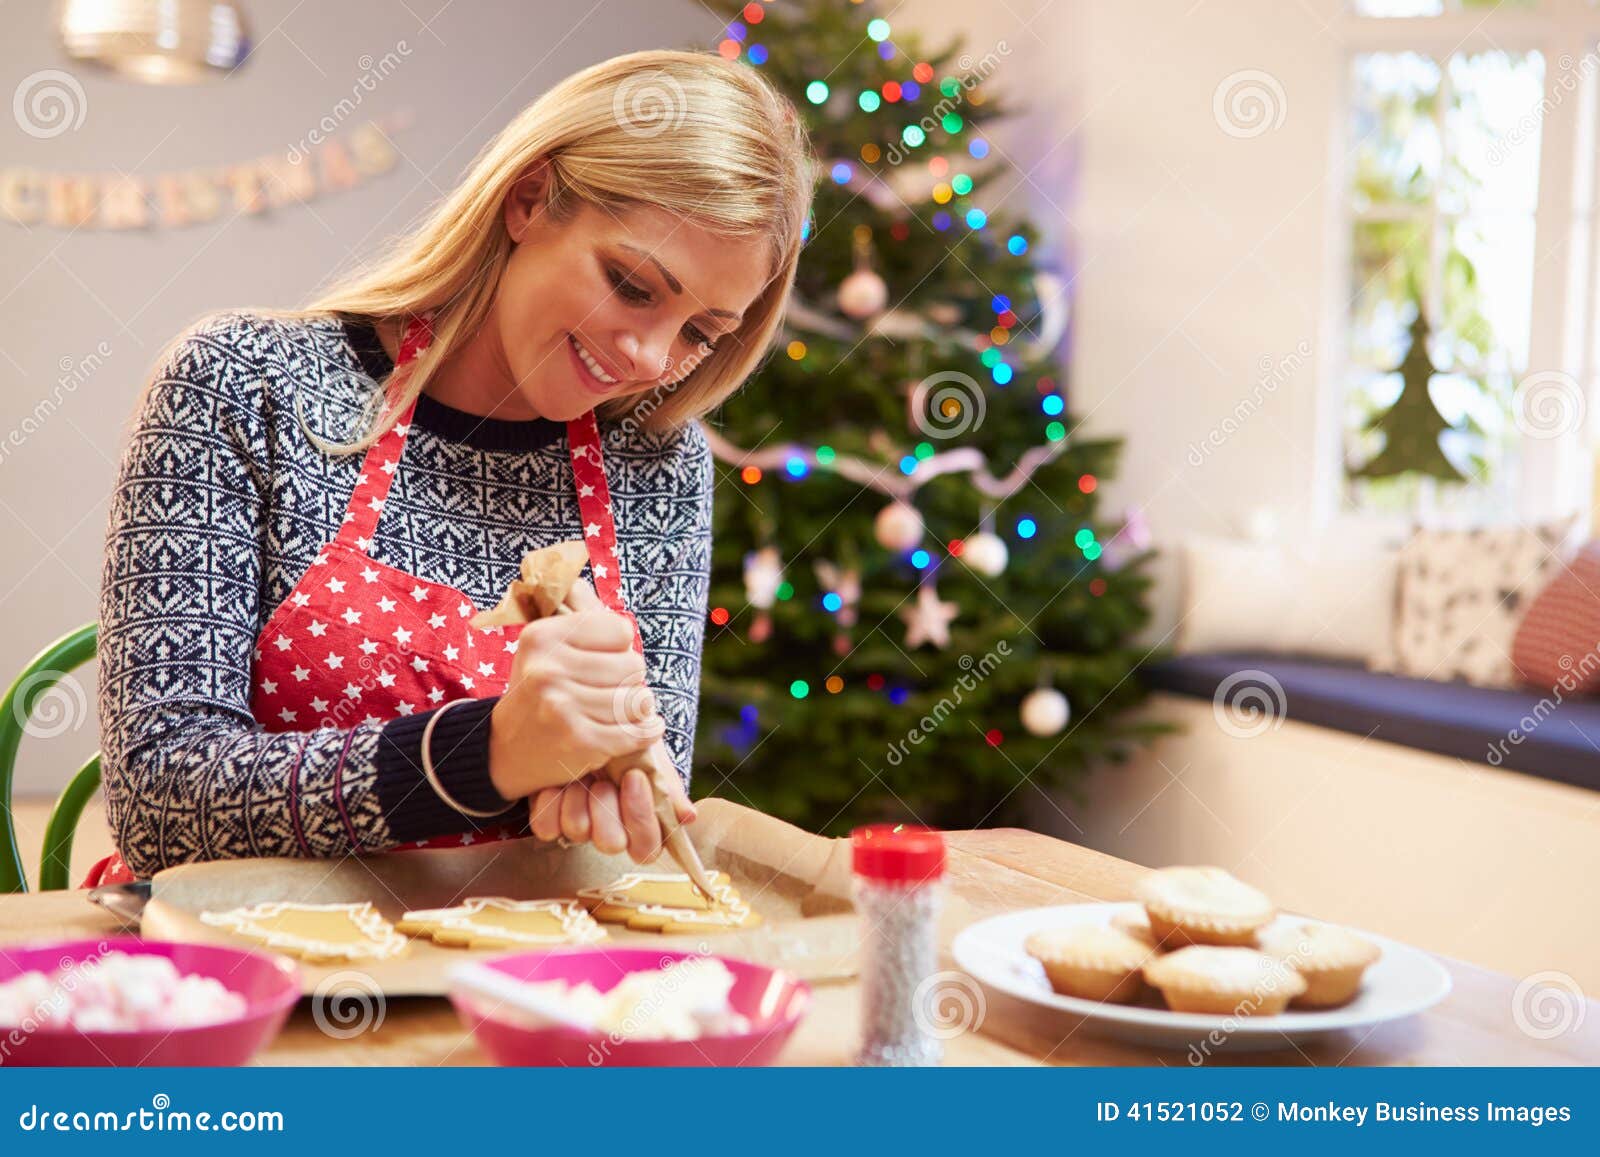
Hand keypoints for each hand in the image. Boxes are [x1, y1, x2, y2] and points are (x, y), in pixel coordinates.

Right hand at [487, 578, 664, 799]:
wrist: (506, 749)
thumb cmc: (538, 689)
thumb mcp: (543, 644)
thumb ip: (566, 608)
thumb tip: (572, 570)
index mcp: (541, 637)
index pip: (620, 630)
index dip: (620, 646)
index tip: (606, 658)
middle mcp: (548, 670)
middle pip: (633, 665)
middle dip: (630, 678)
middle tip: (612, 688)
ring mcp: (562, 707)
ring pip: (638, 699)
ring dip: (639, 707)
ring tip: (624, 708)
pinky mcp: (579, 741)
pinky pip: (637, 732)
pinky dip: (648, 731)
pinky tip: (647, 727)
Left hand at [529, 739, 695, 861]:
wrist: (585, 714)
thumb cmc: (624, 737)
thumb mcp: (648, 755)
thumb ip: (667, 787)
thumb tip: (689, 817)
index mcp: (638, 820)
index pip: (647, 848)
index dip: (641, 818)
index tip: (634, 777)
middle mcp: (609, 827)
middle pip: (611, 843)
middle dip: (607, 806)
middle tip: (603, 777)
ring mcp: (578, 824)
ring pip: (578, 831)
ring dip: (579, 795)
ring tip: (579, 770)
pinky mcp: (549, 817)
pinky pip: (547, 826)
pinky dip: (551, 800)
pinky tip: (555, 779)